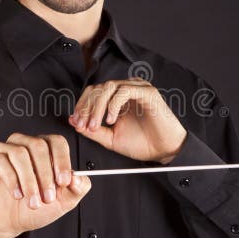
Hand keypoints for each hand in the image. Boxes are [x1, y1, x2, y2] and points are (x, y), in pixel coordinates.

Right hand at [0, 133, 91, 237]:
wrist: (7, 223)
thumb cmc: (33, 207)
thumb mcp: (63, 202)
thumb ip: (77, 189)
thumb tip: (78, 177)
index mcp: (45, 150)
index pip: (57, 142)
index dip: (62, 160)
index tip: (64, 181)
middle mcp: (25, 145)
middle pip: (38, 145)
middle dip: (45, 175)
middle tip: (47, 197)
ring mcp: (5, 150)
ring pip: (19, 153)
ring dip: (29, 180)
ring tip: (32, 200)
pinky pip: (0, 160)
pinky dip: (11, 180)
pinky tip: (16, 194)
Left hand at [68, 77, 186, 163]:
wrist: (164, 150)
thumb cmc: (142, 143)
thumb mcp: (110, 138)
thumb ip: (93, 130)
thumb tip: (74, 122)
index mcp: (117, 98)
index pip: (93, 92)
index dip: (81, 105)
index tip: (76, 122)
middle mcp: (126, 89)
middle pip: (98, 88)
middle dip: (86, 107)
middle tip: (83, 125)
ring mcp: (137, 88)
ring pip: (108, 87)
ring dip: (97, 107)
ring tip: (95, 125)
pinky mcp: (147, 92)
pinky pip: (124, 91)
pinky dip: (113, 105)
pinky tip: (111, 120)